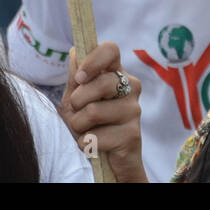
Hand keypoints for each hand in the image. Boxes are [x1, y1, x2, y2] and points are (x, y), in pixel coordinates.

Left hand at [59, 41, 146, 182]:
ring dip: (78, 126)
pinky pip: (95, 136)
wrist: (110, 160)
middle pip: (101, 82)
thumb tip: (74, 51)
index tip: (80, 78)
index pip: (111, 50)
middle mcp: (131, 87)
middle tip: (78, 112)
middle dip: (78, 101)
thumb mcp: (77, 100)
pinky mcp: (132, 135)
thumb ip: (76, 78)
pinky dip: (85, 144)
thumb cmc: (92, 125)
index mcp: (117, 73)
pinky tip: (95, 145)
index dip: (93, 60)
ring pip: (93, 111)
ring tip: (85, 131)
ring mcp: (134, 110)